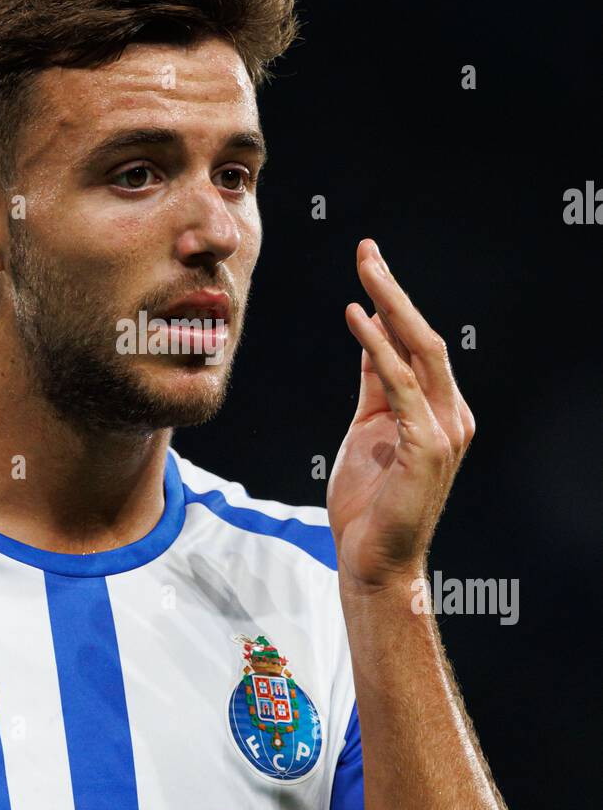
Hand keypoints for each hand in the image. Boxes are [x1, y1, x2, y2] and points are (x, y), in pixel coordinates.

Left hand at [326, 239, 474, 594]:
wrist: (372, 560)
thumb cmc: (368, 500)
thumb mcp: (369, 427)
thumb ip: (375, 383)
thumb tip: (370, 334)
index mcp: (440, 411)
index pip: (419, 344)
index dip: (395, 301)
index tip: (370, 262)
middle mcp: (452, 415)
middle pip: (425, 338)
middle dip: (395, 289)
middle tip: (367, 250)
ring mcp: (444, 431)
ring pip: (420, 353)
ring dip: (390, 305)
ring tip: (364, 268)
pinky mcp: (427, 447)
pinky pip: (400, 384)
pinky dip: (378, 347)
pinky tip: (357, 318)